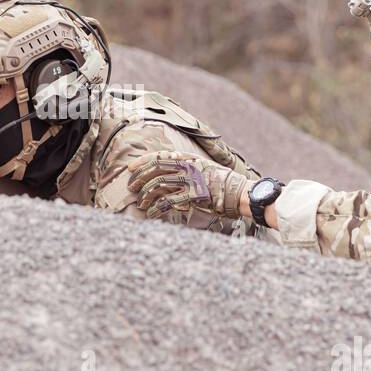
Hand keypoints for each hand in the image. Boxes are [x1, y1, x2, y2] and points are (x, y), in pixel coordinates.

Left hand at [126, 151, 249, 220]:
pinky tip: (151, 214)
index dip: (142, 161)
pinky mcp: (194, 195)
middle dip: (139, 178)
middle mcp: (187, 166)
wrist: (240, 192)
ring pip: (158, 185)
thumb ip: (185, 170)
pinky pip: (168, 202)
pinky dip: (156, 209)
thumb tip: (167, 176)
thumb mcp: (203, 169)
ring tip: (141, 204)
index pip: (159, 156)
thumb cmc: (222, 183)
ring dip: (146, 195)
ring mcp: (190, 180)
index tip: (130, 168)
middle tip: (131, 187)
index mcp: (188, 159)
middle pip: (155, 169)